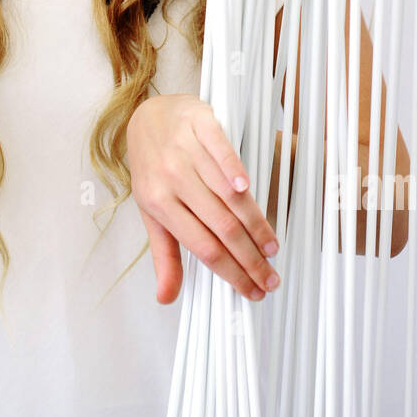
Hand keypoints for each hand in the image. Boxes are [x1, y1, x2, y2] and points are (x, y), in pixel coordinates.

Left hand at [126, 94, 279, 304]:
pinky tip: (247, 189)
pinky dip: (233, 169)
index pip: (203, 248)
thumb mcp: (151, 212)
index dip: (231, 272)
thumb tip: (166, 297)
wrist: (146, 118)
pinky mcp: (199, 124)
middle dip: (250, 258)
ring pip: (226, 194)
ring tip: (271, 248)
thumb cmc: (152, 169)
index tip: (253, 290)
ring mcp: (185, 151)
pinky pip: (219, 149)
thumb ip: (164, 255)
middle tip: (271, 278)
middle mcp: (171, 179)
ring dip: (253, 223)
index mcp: (159, 204)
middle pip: (220, 226)